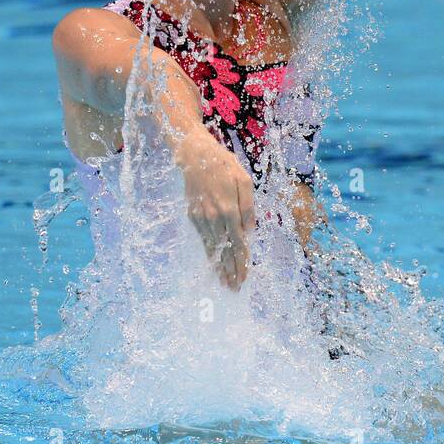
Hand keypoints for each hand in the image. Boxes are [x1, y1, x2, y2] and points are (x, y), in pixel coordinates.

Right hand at [174, 130, 255, 290]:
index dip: (242, 261)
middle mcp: (214, 217)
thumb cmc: (224, 165)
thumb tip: (250, 231)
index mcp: (230, 209)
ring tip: (225, 282)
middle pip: (224, 250)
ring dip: (219, 266)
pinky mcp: (192, 216)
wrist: (194, 156)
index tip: (245, 277)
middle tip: (235, 288)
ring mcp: (201, 218)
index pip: (238, 242)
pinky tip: (213, 263)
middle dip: (231, 270)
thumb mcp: (244, 180)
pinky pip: (203, 239)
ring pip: (212, 248)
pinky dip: (208, 253)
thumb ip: (249, 207)